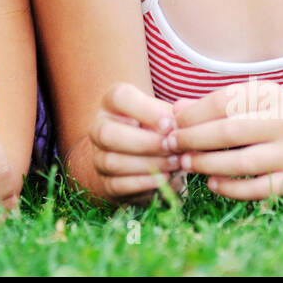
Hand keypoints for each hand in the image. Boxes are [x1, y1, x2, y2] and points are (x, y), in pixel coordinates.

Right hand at [88, 82, 188, 204]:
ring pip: (112, 162)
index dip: (145, 110)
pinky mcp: (106, 183)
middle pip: (107, 133)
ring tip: (175, 163)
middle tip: (172, 147)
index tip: (170, 124)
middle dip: (144, 142)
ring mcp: (99, 157)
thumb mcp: (166, 115)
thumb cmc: (159, 129)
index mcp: (113, 103)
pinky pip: (118, 185)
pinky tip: (165, 177)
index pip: (119, 97)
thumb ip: (176, 114)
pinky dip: (144, 182)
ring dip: (148, 164)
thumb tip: (183, 118)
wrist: (148, 158)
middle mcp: (99, 127)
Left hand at [168, 80, 282, 200]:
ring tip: (185, 164)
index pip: (224, 100)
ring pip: (242, 162)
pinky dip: (231, 188)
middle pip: (230, 131)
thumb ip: (219, 104)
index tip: (171, 123)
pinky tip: (212, 183)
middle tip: (170, 145)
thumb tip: (175, 109)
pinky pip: (258, 188)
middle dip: (193, 139)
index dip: (192, 113)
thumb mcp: (259, 103)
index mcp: (271, 95)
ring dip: (207, 164)